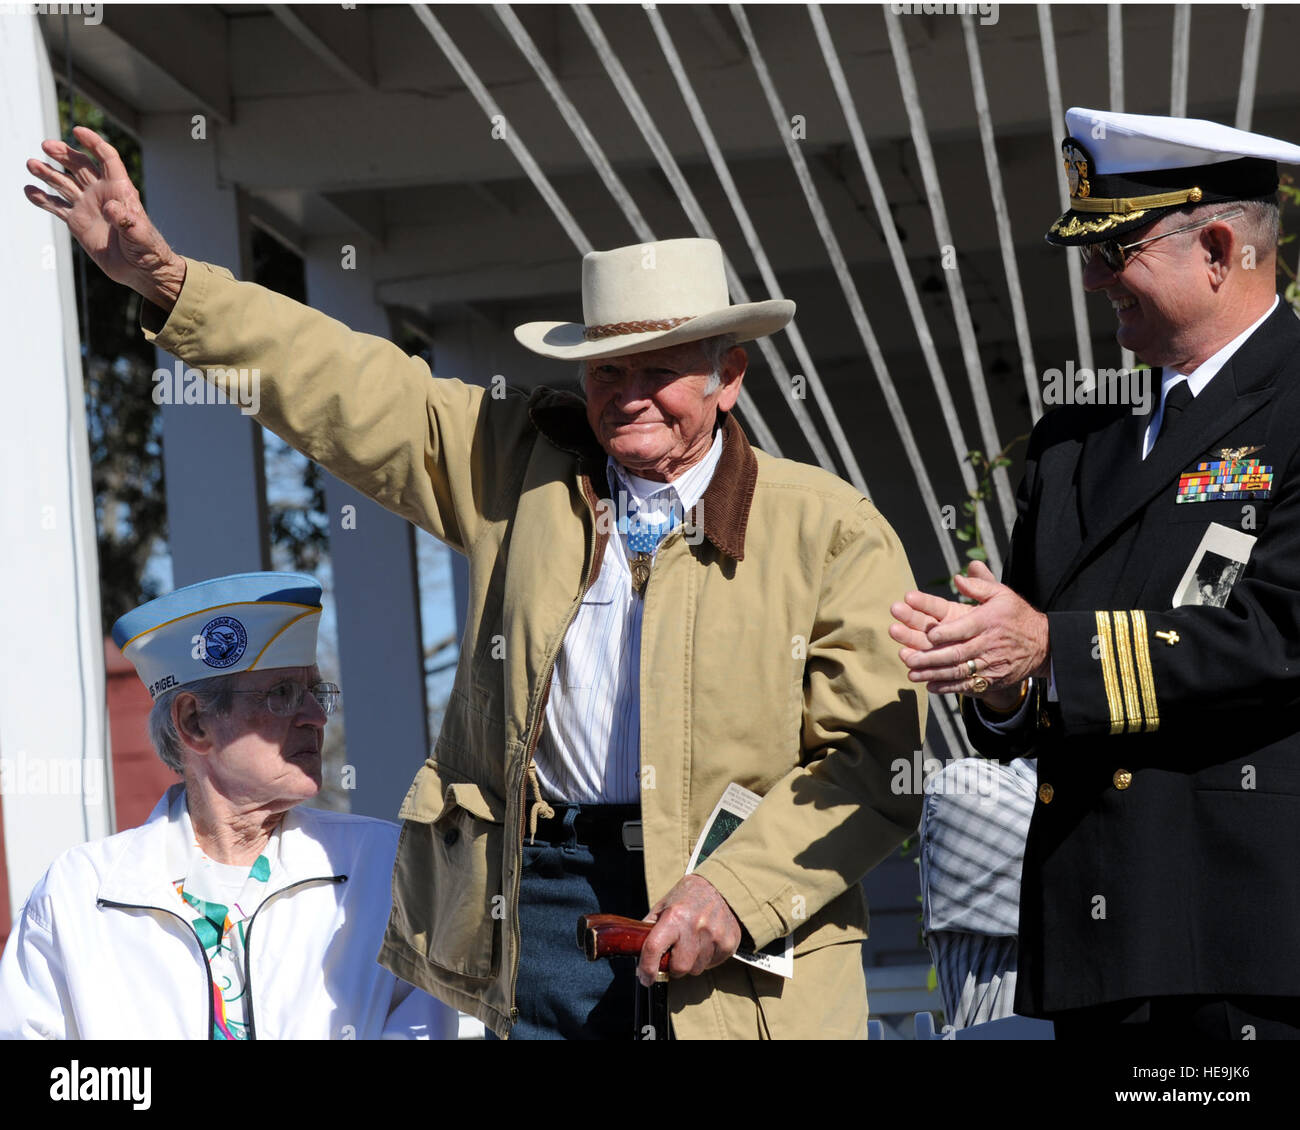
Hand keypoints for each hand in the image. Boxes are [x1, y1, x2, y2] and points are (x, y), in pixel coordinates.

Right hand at [23, 126, 184, 309]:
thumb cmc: (148, 251)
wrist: (140, 270)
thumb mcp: (141, 236)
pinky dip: (42, 198)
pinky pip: (56, 206)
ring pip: (64, 182)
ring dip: (48, 172)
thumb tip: (110, 206)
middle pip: (80, 165)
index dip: (94, 142)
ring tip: (31, 164)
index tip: (77, 131)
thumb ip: (127, 221)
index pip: (107, 158)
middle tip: (47, 146)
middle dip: (64, 154)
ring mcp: (88, 206)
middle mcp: (102, 193)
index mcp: (121, 190)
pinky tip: (29, 190)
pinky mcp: (77, 222)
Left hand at [637, 874, 741, 986]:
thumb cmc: (688, 897)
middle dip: (673, 966)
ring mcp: (715, 936)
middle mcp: (695, 926)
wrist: (722, 887)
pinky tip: (706, 941)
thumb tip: (635, 950)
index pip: (654, 949)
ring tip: (692, 943)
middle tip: (674, 953)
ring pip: (696, 969)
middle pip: (679, 967)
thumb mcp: (664, 905)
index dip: (647, 969)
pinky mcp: (729, 943)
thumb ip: (649, 927)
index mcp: (674, 916)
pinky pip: (712, 965)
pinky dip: (706, 958)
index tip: (645, 978)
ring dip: (690, 962)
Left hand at [890, 560, 1049, 701]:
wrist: (1044, 645)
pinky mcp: (992, 679)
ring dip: (933, 674)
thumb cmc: (1016, 616)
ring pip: (959, 671)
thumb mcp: (1002, 594)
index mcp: (989, 621)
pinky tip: (930, 686)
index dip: (946, 633)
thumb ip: (979, 585)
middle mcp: (989, 644)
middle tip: (908, 658)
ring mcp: (990, 664)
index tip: (929, 634)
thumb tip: (958, 577)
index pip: (965, 628)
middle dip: (930, 657)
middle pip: (957, 653)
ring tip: (911, 673)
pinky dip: (948, 687)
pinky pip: (968, 685)